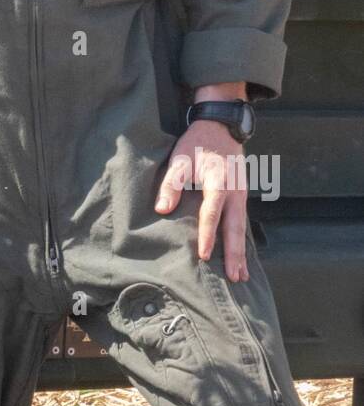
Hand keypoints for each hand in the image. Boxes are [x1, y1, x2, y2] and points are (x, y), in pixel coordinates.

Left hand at [154, 120, 249, 281]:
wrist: (220, 126)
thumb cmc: (197, 143)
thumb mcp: (180, 157)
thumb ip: (172, 183)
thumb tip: (162, 209)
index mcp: (217, 181)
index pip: (212, 212)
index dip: (208, 233)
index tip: (205, 254)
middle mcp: (234, 191)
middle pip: (235, 226)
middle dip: (234, 253)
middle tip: (234, 278)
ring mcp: (240, 194)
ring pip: (241, 227)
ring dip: (241, 252)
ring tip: (241, 276)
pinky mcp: (240, 196)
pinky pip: (242, 222)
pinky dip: (242, 241)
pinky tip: (241, 257)